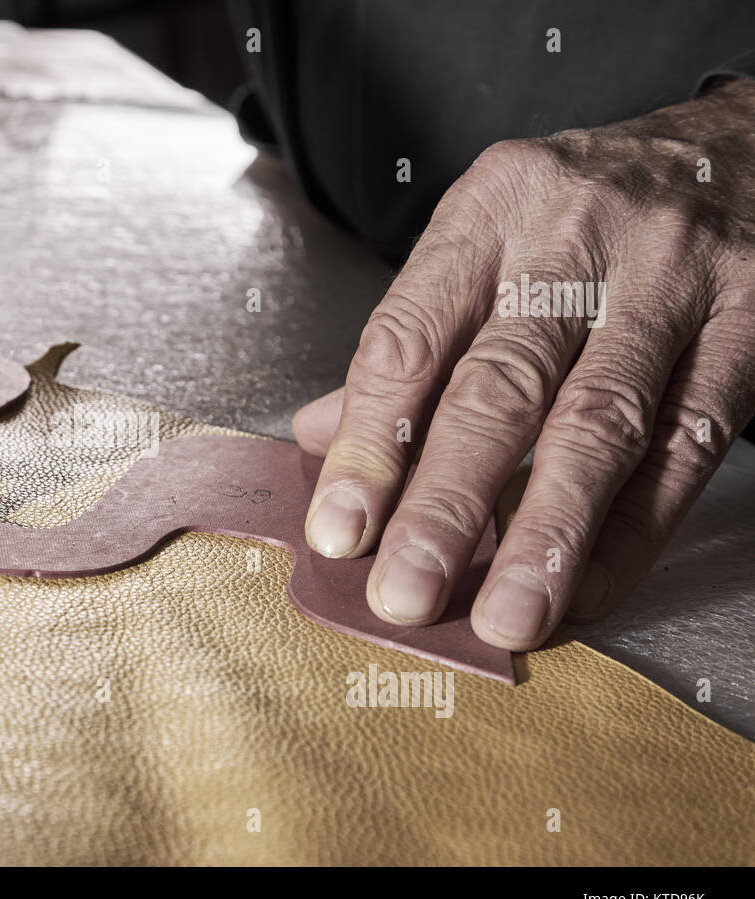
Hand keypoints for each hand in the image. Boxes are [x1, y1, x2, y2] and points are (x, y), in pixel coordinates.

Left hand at [297, 78, 754, 650]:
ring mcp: (671, 279)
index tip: (337, 533)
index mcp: (487, 213)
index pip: (408, 339)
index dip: (370, 445)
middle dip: (447, 505)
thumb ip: (411, 341)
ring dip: (546, 535)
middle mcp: (574, 238)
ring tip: (507, 618)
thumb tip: (320, 438)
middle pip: (499, 389)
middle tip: (405, 595)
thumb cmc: (582, 215)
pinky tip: (587, 589)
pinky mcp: (750, 324)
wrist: (737, 148)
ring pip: (598, 424)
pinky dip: (634, 530)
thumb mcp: (486, 241)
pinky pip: (686, 445)